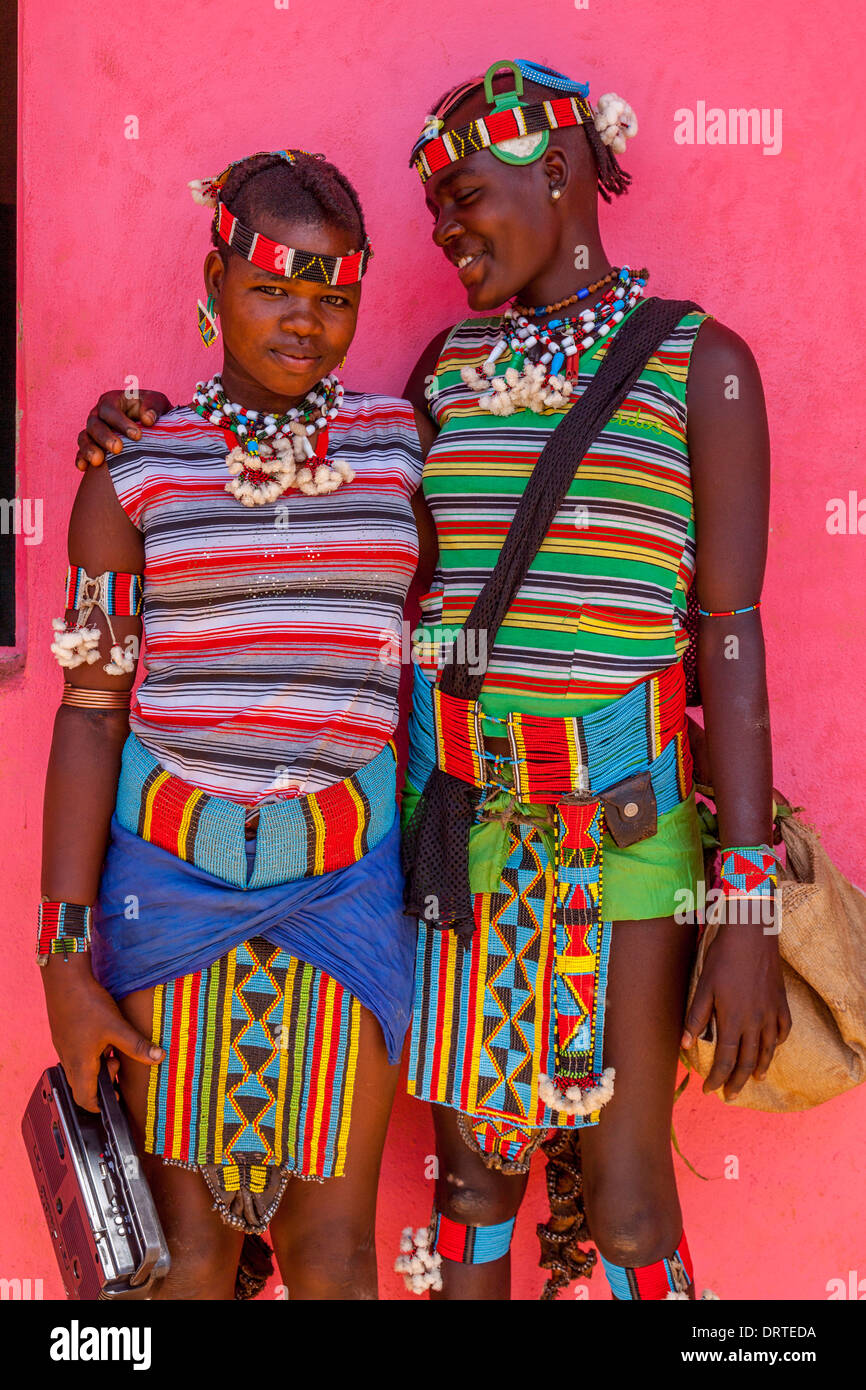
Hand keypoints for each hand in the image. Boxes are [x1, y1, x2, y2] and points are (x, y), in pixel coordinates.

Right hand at [40, 953, 163, 1111]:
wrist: (65, 979)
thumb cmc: (87, 1003)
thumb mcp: (117, 1027)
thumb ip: (137, 1045)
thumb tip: (158, 1058)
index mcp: (79, 1064)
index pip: (84, 1099)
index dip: (100, 1105)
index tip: (116, 1097)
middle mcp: (68, 1059)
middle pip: (83, 1085)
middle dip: (103, 1081)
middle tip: (118, 1063)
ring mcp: (63, 1047)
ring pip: (80, 1068)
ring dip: (98, 1065)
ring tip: (112, 1047)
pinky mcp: (63, 1036)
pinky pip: (76, 1054)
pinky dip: (91, 1053)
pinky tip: (103, 1036)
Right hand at [75, 390, 171, 469]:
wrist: (152, 426)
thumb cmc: (153, 411)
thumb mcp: (157, 402)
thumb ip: (153, 406)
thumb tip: (147, 419)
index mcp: (112, 401)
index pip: (110, 410)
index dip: (121, 422)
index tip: (137, 436)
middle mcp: (98, 414)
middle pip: (94, 424)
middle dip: (105, 437)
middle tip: (118, 449)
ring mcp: (92, 431)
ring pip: (84, 437)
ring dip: (89, 449)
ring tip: (98, 461)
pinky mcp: (91, 446)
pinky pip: (81, 452)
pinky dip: (81, 459)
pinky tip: (84, 468)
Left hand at [681, 917, 790, 1100]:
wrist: (752, 935)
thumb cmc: (723, 958)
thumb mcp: (703, 986)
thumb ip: (696, 1017)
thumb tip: (684, 1044)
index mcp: (734, 1021)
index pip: (726, 1060)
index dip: (717, 1078)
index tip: (709, 1089)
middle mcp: (756, 1023)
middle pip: (747, 1061)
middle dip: (737, 1082)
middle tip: (731, 1096)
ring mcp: (772, 1013)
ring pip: (768, 1050)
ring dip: (759, 1067)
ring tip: (754, 1080)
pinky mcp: (781, 1003)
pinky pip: (782, 1030)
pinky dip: (777, 1043)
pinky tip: (773, 1047)